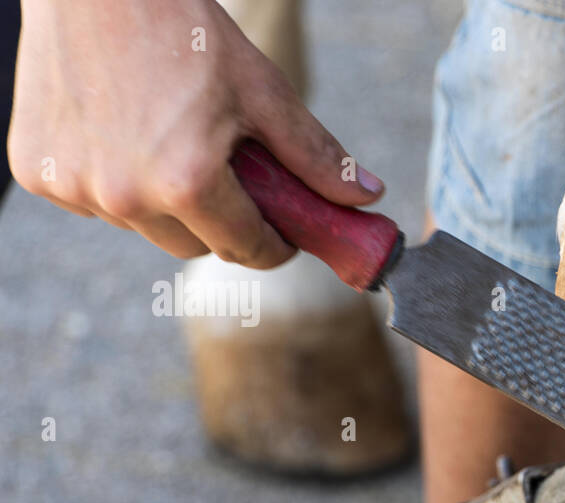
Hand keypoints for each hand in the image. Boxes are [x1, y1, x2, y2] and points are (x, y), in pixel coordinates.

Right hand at [7, 0, 382, 266]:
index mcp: (188, 183)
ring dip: (165, 204)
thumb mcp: (263, 94)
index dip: (276, 245)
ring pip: (144, 227)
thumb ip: (316, 156)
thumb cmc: (185, 32)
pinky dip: (115, 183)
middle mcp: (126, 197)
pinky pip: (95, 203)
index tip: (286, 232)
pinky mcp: (37, 172)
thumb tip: (370, 197)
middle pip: (194, 248)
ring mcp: (75, 188)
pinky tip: (123, 133)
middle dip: (222, 224)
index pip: (248, 251)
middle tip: (233, 180)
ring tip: (172, 142)